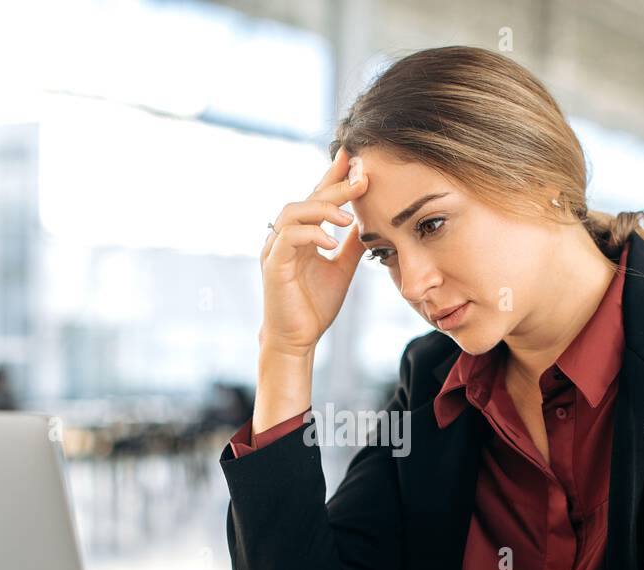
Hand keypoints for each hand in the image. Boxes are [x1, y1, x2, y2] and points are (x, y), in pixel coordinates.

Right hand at [259, 146, 368, 356]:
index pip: (319, 195)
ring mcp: (277, 248)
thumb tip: (369, 221)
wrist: (297, 339)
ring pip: (294, 211)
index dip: (335, 174)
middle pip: (309, 196)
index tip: (357, 155)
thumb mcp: (342, 268)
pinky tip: (331, 242)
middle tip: (363, 174)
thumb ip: (352, 244)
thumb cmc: (315, 306)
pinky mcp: (273, 265)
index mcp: (302, 233)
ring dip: (323, 208)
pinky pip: (289, 238)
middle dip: (336, 183)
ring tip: (348, 216)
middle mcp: (286, 235)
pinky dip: (311, 235)